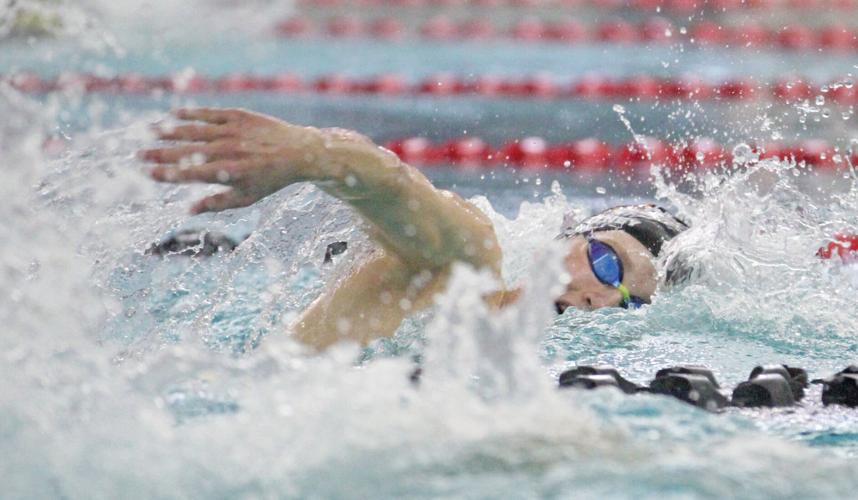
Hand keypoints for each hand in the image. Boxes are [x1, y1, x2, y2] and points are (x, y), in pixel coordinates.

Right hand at [141, 108, 319, 213]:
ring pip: (195, 129)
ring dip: (169, 130)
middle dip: (160, 152)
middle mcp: (229, 151)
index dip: (167, 173)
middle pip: (187, 151)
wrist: (300, 152)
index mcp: (229, 173)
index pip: (190, 174)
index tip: (147, 172)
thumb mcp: (246, 198)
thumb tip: (187, 211)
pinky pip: (210, 113)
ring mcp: (233, 131)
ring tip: (148, 132)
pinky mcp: (239, 115)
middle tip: (137, 153)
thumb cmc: (269, 179)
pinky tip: (173, 113)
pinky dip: (191, 113)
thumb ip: (216, 203)